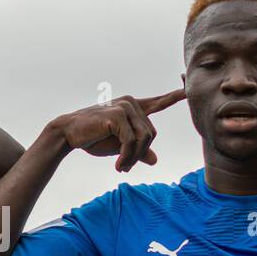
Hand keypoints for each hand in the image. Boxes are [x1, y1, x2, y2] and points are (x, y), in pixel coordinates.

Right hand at [48, 90, 184, 171]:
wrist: (69, 134)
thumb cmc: (93, 138)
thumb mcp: (119, 146)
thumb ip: (138, 149)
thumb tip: (155, 160)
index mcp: (133, 107)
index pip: (159, 102)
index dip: (175, 96)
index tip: (187, 88)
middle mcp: (131, 103)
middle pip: (151, 134)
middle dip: (141, 153)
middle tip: (126, 167)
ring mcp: (124, 107)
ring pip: (144, 138)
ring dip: (134, 157)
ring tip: (122, 167)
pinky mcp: (117, 115)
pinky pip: (131, 141)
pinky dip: (127, 156)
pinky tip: (118, 164)